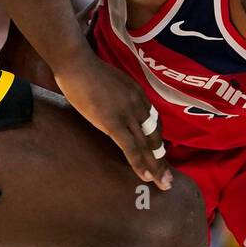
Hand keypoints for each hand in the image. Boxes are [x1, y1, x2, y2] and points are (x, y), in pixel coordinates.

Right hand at [55, 52, 172, 189]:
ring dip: (156, 166)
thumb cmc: (88, 70)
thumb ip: (119, 95)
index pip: (154, 121)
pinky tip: (145, 177)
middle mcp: (138, 105)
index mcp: (138, 94)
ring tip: (163, 183)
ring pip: (146, 145)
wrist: (77, 63)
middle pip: (154, 136)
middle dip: (162, 158)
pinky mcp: (113, 123)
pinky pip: (130, 147)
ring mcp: (127, 114)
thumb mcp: (113, 81)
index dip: (158, 140)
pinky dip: (139, 163)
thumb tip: (115, 104)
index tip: (161, 153)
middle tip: (168, 177)